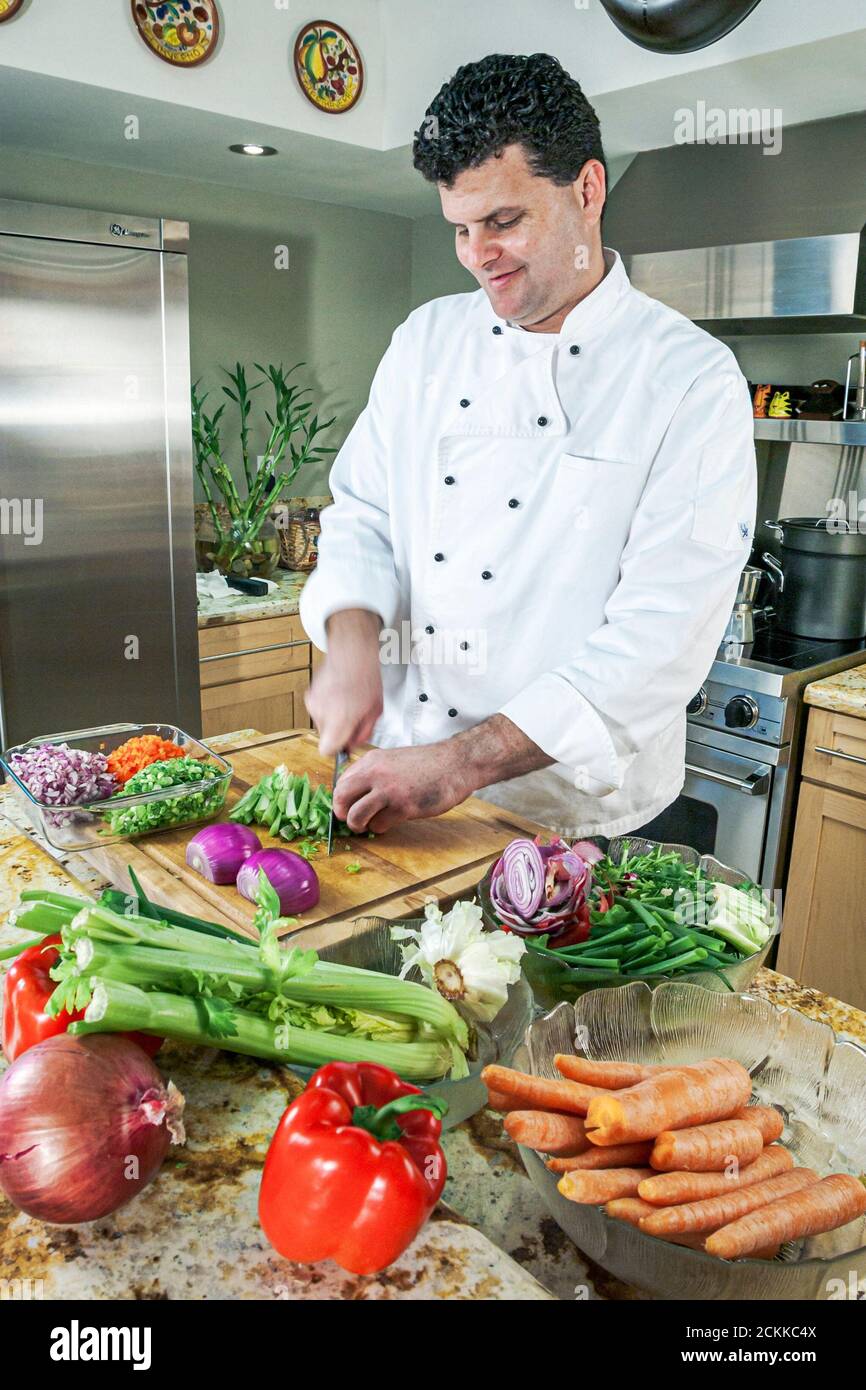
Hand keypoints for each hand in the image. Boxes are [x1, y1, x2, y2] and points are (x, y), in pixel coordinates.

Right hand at [305, 609, 382, 755]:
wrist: (352, 653)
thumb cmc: (366, 678)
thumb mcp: (375, 711)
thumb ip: (364, 732)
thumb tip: (355, 743)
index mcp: (339, 721)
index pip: (327, 751)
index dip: (338, 749)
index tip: (346, 742)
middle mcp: (322, 714)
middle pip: (325, 737)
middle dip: (338, 732)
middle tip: (353, 718)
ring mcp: (313, 704)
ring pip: (321, 723)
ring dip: (333, 718)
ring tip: (347, 703)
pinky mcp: (309, 695)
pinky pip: (318, 710)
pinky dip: (327, 706)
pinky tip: (339, 695)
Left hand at [333, 742, 472, 832]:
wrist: (454, 764)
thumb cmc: (426, 765)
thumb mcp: (392, 760)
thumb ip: (373, 774)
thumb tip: (353, 795)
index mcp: (372, 760)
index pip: (341, 782)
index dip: (341, 799)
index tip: (346, 807)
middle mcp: (376, 774)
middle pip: (341, 798)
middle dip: (342, 813)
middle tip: (351, 819)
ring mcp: (390, 791)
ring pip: (356, 816)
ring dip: (359, 825)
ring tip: (368, 825)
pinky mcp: (404, 807)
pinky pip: (379, 825)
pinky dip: (380, 828)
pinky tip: (389, 822)